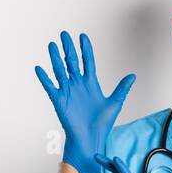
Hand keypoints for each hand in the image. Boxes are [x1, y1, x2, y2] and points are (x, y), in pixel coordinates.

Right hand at [34, 31, 134, 172]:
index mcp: (91, 84)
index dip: (85, 49)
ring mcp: (67, 91)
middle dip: (68, 48)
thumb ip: (122, 89)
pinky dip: (44, 78)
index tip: (82, 36)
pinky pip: (50, 87)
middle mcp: (78, 85)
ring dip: (55, 58)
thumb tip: (133, 76)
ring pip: (60, 70)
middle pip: (71, 62)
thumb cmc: (102, 124)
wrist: (91, 139)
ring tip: (51, 45)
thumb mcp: (115, 103)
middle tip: (64, 34)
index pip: (87, 62)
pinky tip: (39, 68)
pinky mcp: (59, 100)